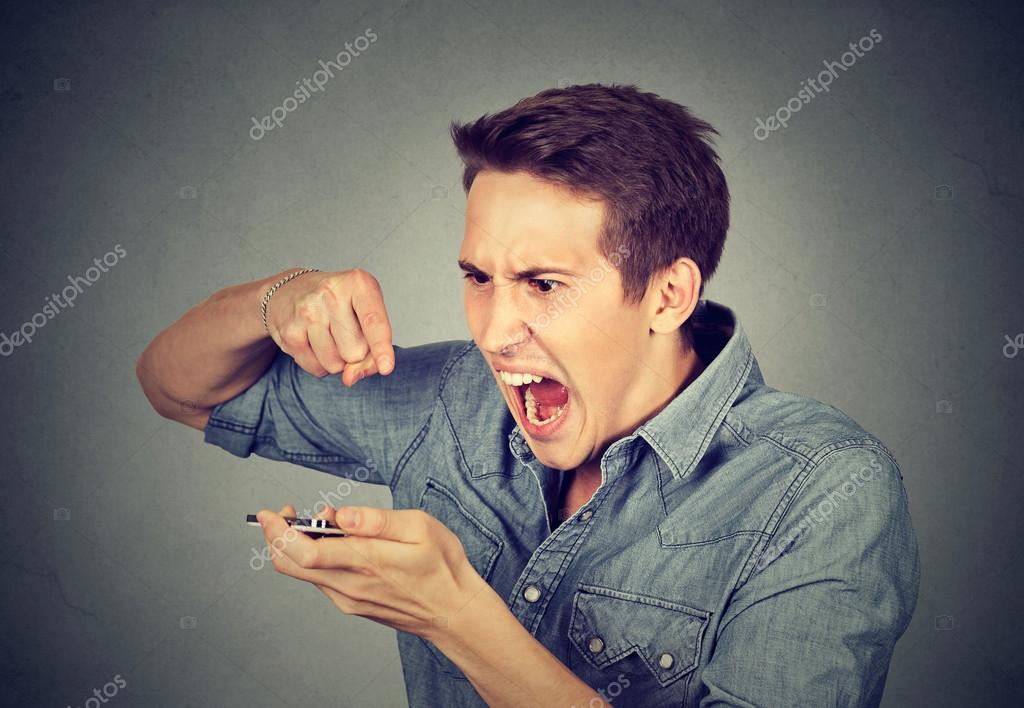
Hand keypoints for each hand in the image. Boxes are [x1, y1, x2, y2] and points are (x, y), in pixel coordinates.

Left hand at [256, 503, 488, 641]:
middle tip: (287, 512)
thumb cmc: (442, 567)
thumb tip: (340, 515)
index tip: (271, 512)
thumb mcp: (420, 528)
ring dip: (297, 546)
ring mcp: (348, 599)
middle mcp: (349, 585)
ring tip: (321, 522)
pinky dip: (316, 559)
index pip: (303, 551)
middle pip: (291, 565)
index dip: (278, 531)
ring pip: (304, 573)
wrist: (455, 613)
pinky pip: (321, 580)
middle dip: (277, 536)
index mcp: (365, 561)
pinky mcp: (352, 604)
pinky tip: (336, 544)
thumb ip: (376, 519)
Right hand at [265, 268, 393, 385]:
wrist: (290, 292)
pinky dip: (320, 364)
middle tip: (345, 332)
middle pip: (356, 352)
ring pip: (336, 365)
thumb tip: (350, 379)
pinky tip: (314, 342)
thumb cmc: (340, 305)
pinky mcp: (289, 332)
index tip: (386, 367)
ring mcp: (307, 312)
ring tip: (329, 335)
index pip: (373, 321)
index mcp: (358, 283)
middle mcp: (331, 294)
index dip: (381, 347)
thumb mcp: (365, 313)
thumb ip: (371, 348)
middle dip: (356, 353)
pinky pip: (317, 368)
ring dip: (337, 360)